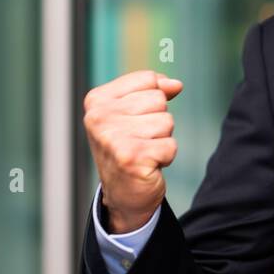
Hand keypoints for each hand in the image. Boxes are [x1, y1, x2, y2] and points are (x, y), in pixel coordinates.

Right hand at [83, 70, 183, 233]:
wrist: (123, 193)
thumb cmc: (129, 148)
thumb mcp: (134, 112)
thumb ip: (154, 90)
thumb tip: (176, 85)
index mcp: (97, 100)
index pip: (148, 80)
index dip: (153, 100)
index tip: (136, 119)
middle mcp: (99, 117)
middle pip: (159, 99)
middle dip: (158, 121)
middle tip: (140, 140)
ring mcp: (113, 138)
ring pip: (167, 122)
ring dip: (162, 139)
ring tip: (143, 151)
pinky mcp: (131, 158)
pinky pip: (170, 145)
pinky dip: (165, 156)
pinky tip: (148, 165)